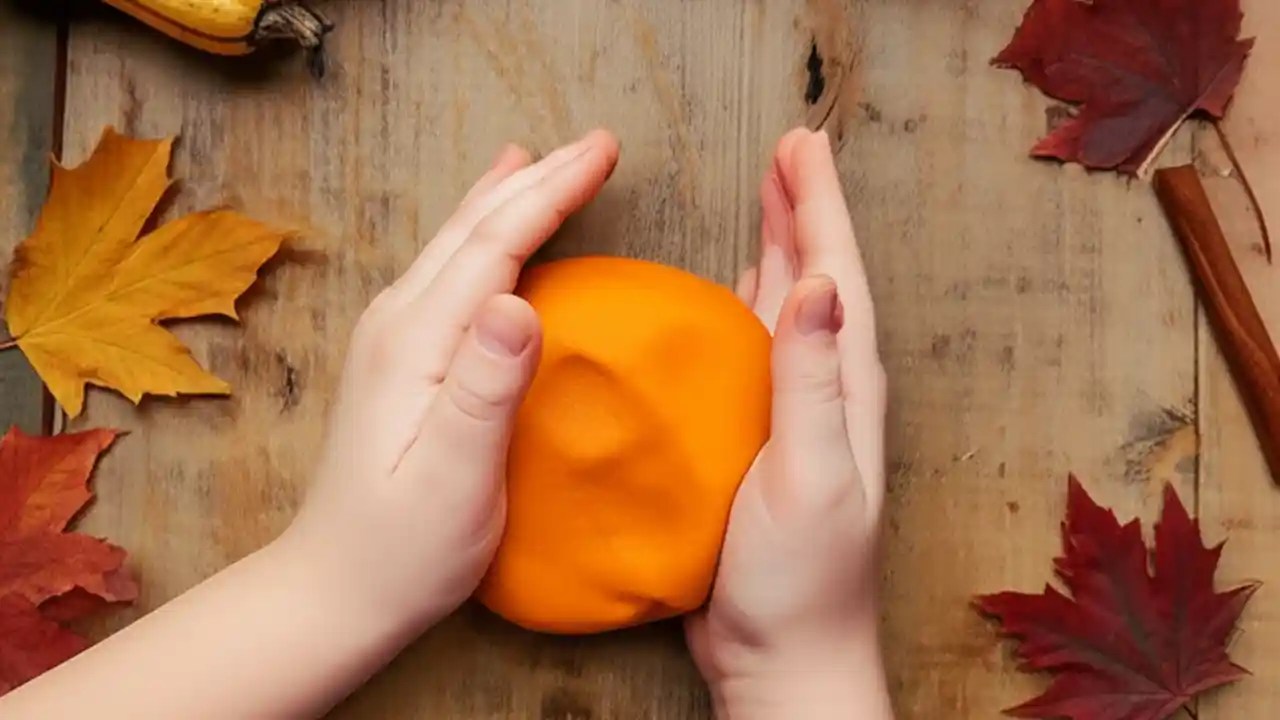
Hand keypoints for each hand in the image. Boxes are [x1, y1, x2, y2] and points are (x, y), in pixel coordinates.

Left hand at [283, 130, 620, 636]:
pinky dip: (485, 236)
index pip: (494, 244)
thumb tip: (519, 301)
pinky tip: (490, 234)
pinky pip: (450, 271)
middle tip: (596, 142)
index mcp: (417, 342)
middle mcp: (396, 323)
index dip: (551, 192)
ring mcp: (391, 338)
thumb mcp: (455, 478)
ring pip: (458, 242)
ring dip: (508, 197)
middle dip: (537, 178)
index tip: (602, 152)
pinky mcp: (397, 359)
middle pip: (473, 228)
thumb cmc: (404, 548)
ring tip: (541, 159)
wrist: (334, 589)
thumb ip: (485, 388)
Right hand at [686, 129, 891, 717]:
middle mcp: (827, 393)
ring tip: (766, 200)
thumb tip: (815, 281)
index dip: (819, 207)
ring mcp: (794, 417)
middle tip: (788, 151)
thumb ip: (810, 381)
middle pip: (818, 280)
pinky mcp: (758, 442)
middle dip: (804, 212)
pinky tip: (723, 302)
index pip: (836, 277)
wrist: (781, 659)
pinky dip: (744, 312)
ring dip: (779, 252)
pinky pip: (754, 355)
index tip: (803, 146)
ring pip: (788, 312)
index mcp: (845, 390)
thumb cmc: (799, 582)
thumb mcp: (808, 475)